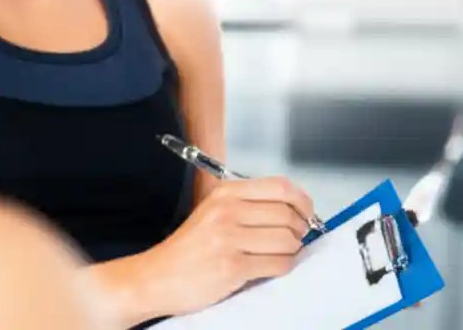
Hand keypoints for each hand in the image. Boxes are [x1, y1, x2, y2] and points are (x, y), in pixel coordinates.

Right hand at [140, 176, 316, 317]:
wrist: (157, 276)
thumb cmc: (188, 249)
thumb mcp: (213, 212)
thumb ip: (248, 206)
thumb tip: (295, 211)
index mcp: (225, 193)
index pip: (281, 187)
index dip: (302, 201)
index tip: (306, 213)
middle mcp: (227, 211)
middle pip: (288, 214)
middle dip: (299, 230)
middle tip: (294, 239)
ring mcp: (229, 239)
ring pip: (288, 240)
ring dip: (292, 251)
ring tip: (279, 255)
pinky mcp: (232, 266)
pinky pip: (278, 264)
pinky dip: (282, 267)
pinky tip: (270, 268)